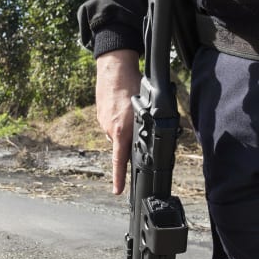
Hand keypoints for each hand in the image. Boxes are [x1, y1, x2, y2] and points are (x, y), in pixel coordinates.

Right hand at [96, 49, 140, 194]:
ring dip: (125, 127)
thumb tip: (158, 136)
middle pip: (123, 145)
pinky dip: (118, 119)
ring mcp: (103, 122)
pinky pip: (111, 124)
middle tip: (138, 125)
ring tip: (130, 110)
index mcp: (123, 130)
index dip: (119, 178)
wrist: (113, 67)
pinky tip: (122, 106)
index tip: (118, 191)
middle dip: (131, 141)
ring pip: (118, 134)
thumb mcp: (145, 107)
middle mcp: (111, 129)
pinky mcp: (100, 115)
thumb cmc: (132, 83)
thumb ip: (147, 125)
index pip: (120, 160)